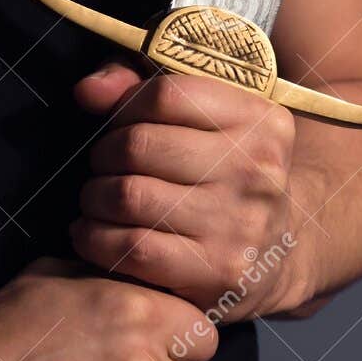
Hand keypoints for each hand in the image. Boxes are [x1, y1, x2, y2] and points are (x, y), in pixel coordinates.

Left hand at [71, 61, 311, 317]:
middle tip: (102, 169)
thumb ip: (143, 90)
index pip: (165, 95)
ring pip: (128, 196)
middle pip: (139, 144)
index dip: (123, 108)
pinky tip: (94, 234)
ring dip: (94, 198)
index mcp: (260, 121)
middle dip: (103, 156)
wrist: (273, 258)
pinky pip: (131, 247)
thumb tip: (88, 90)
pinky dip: (95, 239)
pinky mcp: (218, 271)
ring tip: (97, 201)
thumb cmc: (223, 178)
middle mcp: (257, 169)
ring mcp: (240, 223)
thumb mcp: (206, 123)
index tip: (118, 126)